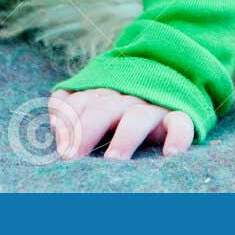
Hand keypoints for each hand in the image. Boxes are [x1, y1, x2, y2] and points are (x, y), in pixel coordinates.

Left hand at [47, 87, 194, 159]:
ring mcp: (153, 105)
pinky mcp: (179, 114)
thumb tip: (53, 124)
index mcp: (104, 93)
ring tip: (113, 160)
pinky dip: (177, 137)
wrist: (173, 74)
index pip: (80, 101)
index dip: (68, 122)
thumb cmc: (122, 106)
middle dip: (85, 130)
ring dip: (124, 138)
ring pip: (138, 116)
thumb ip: (72, 109)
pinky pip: (181, 124)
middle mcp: (127, 96)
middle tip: (72, 157)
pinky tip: (170, 155)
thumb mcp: (96, 102)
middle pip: (103, 108)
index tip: (62, 149)